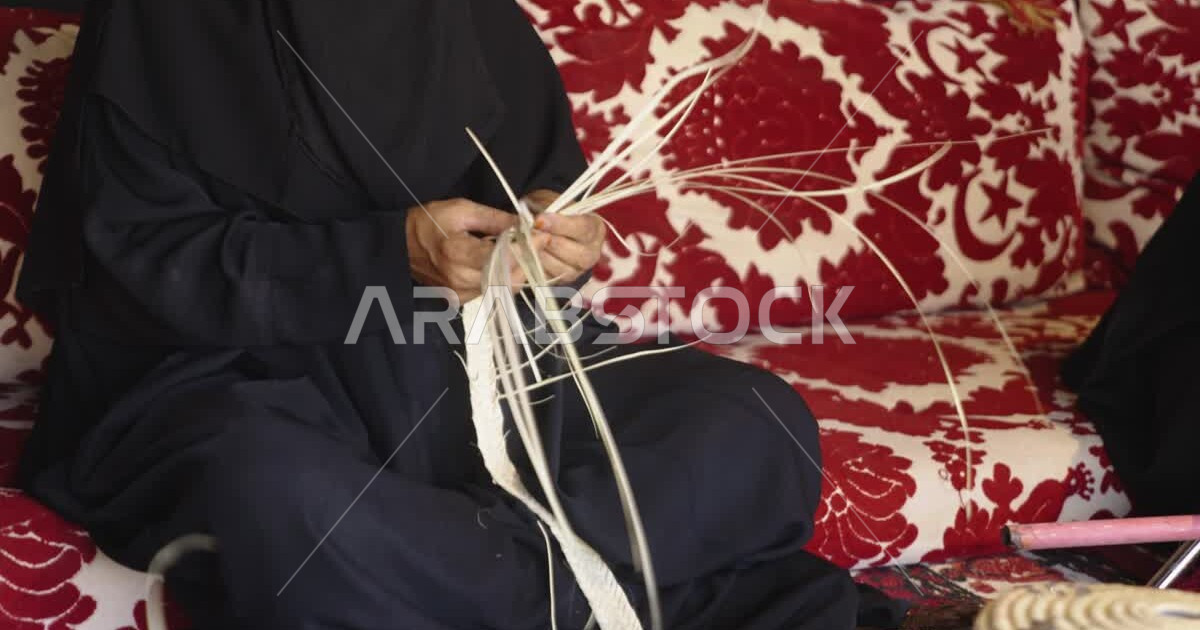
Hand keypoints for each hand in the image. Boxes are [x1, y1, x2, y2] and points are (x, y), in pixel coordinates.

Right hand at [406, 199, 548, 302]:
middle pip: (506, 276)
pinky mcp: (461, 300)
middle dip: (527, 260)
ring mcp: (460, 293)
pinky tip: (508, 264)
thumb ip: (495, 219)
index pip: (501, 256)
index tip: (542, 236)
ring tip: (526, 252)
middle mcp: (459, 278)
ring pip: (503, 287)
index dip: (525, 248)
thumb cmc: (429, 222)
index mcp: (457, 253)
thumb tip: (525, 224)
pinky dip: (505, 279)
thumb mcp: (461, 210)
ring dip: (519, 271)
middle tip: (539, 244)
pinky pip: (492, 291)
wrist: (401, 246)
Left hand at [532, 211, 605, 285]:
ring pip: (565, 269)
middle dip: (552, 243)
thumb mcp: (553, 205)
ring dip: (543, 256)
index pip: (583, 228)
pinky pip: (552, 279)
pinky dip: (537, 267)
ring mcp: (579, 269)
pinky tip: (527, 255)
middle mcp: (592, 252)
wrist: (547, 229)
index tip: (540, 220)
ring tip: (528, 243)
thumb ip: (547, 211)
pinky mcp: (563, 281)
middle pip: (579, 254)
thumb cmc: (553, 214)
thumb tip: (536, 221)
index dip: (561, 225)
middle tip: (532, 233)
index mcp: (595, 228)